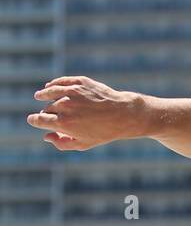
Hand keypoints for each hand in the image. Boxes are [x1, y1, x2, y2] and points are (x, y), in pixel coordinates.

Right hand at [27, 75, 145, 150]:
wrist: (123, 114)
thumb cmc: (104, 132)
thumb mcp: (84, 144)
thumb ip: (62, 143)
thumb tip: (46, 136)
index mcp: (64, 124)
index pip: (40, 120)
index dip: (34, 121)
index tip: (32, 120)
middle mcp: (65, 107)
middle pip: (47, 108)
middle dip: (45, 112)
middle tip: (47, 115)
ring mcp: (72, 93)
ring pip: (50, 92)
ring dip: (43, 94)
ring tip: (39, 95)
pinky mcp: (79, 82)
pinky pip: (61, 82)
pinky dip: (54, 84)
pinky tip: (50, 86)